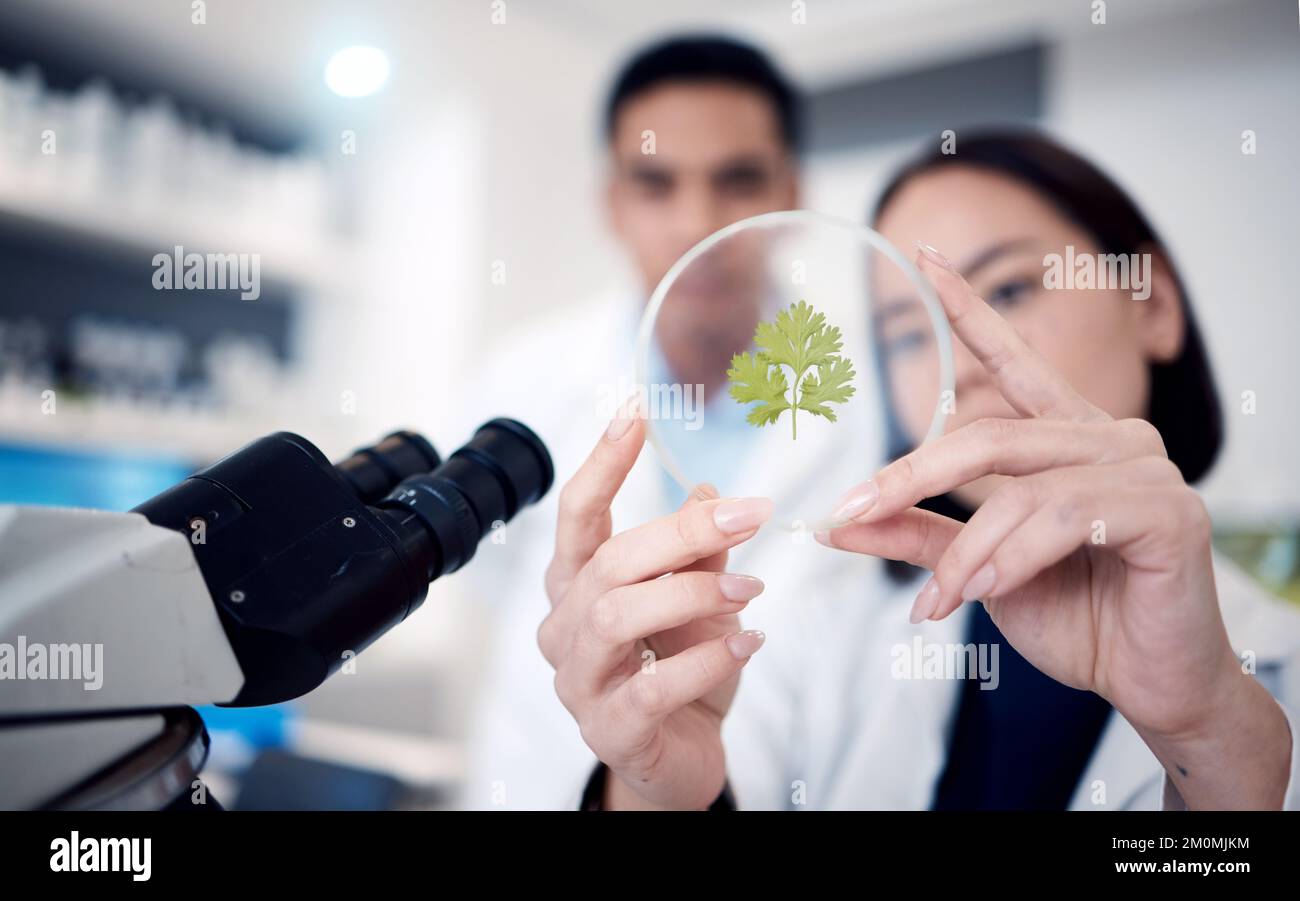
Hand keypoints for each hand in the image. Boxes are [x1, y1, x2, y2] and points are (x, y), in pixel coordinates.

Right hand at [539, 397, 771, 809]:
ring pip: (620, 615)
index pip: (578, 515)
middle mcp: (565, 627)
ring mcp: (579, 681)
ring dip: (695, 594)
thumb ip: (699, 554)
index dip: (602, 462)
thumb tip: (712, 491)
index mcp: (578, 584)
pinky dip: (708, 659)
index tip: (634, 409)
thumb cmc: (681, 670)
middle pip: (610, 562)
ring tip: (753, 593)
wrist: (681, 757)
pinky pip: (653, 685)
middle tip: (753, 515)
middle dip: (683, 531)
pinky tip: (748, 644)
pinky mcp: (609, 729)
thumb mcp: (698, 603)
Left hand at [817, 243, 1290, 808]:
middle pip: (986, 435)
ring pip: (1018, 489)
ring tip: (942, 600)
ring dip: (966, 552)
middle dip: (908, 477)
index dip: (970, 310)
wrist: (1147, 684)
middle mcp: (1109, 438)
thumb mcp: (978, 570)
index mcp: (1067, 439)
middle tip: (849, 512)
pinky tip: (988, 593)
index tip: (924, 258)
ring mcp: (1144, 468)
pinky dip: (1010, 558)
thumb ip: (917, 536)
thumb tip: (837, 522)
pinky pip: (1062, 519)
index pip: (1013, 363)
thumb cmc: (1075, 618)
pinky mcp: (1169, 511)